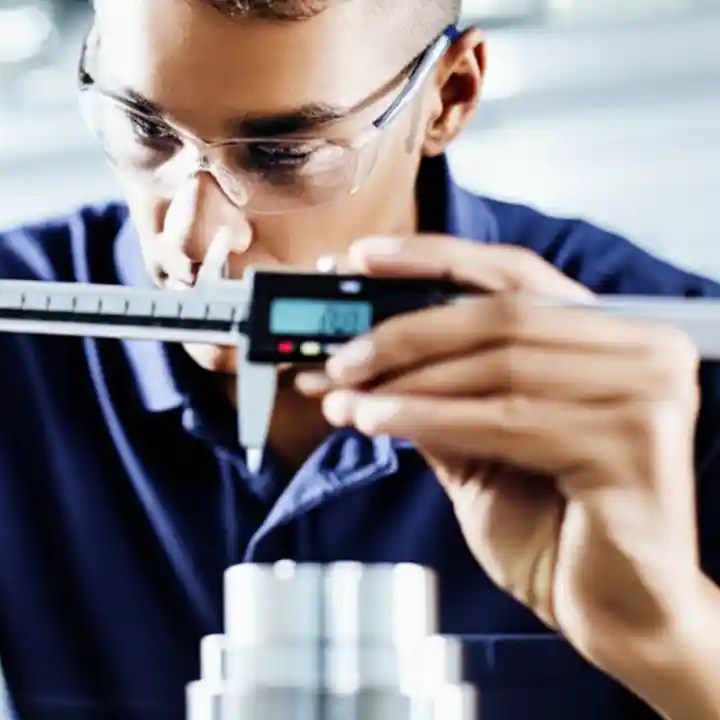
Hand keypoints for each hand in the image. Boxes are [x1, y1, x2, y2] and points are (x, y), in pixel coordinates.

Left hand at [296, 235, 705, 670]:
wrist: (615, 614)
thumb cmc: (552, 529)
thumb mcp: (480, 446)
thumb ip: (437, 393)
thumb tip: (353, 353)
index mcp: (613, 335)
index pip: (515, 275)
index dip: (434, 258)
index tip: (362, 258)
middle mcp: (642, 350)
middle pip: (498, 318)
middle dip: (401, 334)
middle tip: (333, 357)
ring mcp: (646, 394)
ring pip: (495, 366)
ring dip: (402, 381)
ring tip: (341, 398)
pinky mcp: (632, 444)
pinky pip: (502, 419)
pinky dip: (425, 417)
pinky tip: (373, 422)